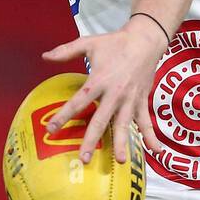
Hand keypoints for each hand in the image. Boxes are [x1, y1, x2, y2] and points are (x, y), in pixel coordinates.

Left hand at [41, 17, 167, 163]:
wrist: (145, 40)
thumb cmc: (115, 42)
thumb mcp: (89, 43)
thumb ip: (66, 51)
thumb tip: (44, 56)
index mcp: (99, 80)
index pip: (79, 101)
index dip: (64, 115)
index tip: (51, 129)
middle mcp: (115, 93)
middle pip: (101, 120)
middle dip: (92, 140)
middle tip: (84, 158)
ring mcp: (130, 99)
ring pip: (124, 125)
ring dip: (121, 143)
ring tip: (119, 160)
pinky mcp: (142, 101)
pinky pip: (146, 121)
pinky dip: (151, 135)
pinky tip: (155, 151)